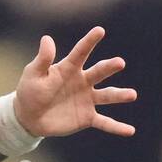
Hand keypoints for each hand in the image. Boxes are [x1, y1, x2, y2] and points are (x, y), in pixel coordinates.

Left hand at [13, 27, 136, 138]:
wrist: (29, 116)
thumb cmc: (30, 91)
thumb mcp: (33, 74)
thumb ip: (43, 59)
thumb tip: (47, 38)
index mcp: (69, 69)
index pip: (81, 53)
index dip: (89, 41)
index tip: (99, 30)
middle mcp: (83, 82)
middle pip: (98, 72)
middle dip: (109, 67)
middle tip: (119, 62)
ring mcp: (87, 99)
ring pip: (107, 96)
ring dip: (119, 95)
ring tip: (131, 94)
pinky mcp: (87, 117)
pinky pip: (104, 122)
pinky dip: (117, 127)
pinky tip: (130, 131)